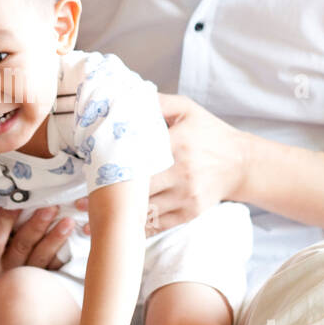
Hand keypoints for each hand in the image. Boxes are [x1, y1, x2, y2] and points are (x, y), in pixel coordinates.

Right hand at [0, 206, 74, 284]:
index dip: (6, 219)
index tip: (18, 199)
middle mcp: (2, 272)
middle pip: (21, 247)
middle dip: (37, 225)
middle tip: (51, 206)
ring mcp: (22, 278)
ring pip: (40, 258)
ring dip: (55, 238)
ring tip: (68, 221)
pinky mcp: (38, 281)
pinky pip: (53, 268)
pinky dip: (62, 252)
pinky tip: (72, 238)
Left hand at [74, 93, 249, 234]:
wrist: (241, 163)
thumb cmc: (209, 133)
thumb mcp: (187, 109)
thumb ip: (156, 102)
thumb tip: (123, 96)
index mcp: (177, 143)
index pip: (140, 157)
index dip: (115, 166)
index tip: (91, 172)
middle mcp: (182, 172)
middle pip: (139, 189)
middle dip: (111, 196)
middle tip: (82, 201)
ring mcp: (186, 196)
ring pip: (146, 211)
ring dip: (120, 217)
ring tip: (91, 219)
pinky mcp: (190, 213)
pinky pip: (158, 224)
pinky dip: (137, 227)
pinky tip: (117, 229)